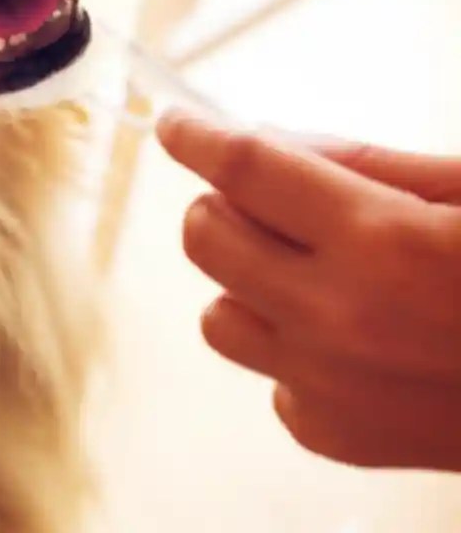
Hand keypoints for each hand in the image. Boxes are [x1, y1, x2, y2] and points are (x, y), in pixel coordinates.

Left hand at [157, 110, 460, 471]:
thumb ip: (375, 164)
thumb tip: (283, 142)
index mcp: (385, 242)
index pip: (245, 170)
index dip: (197, 138)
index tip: (177, 126)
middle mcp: (341, 319)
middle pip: (206, 239)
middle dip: (225, 205)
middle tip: (267, 199)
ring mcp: (331, 386)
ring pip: (219, 315)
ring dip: (248, 282)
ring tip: (315, 273)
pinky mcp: (337, 435)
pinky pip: (269, 377)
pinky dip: (292, 350)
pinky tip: (354, 339)